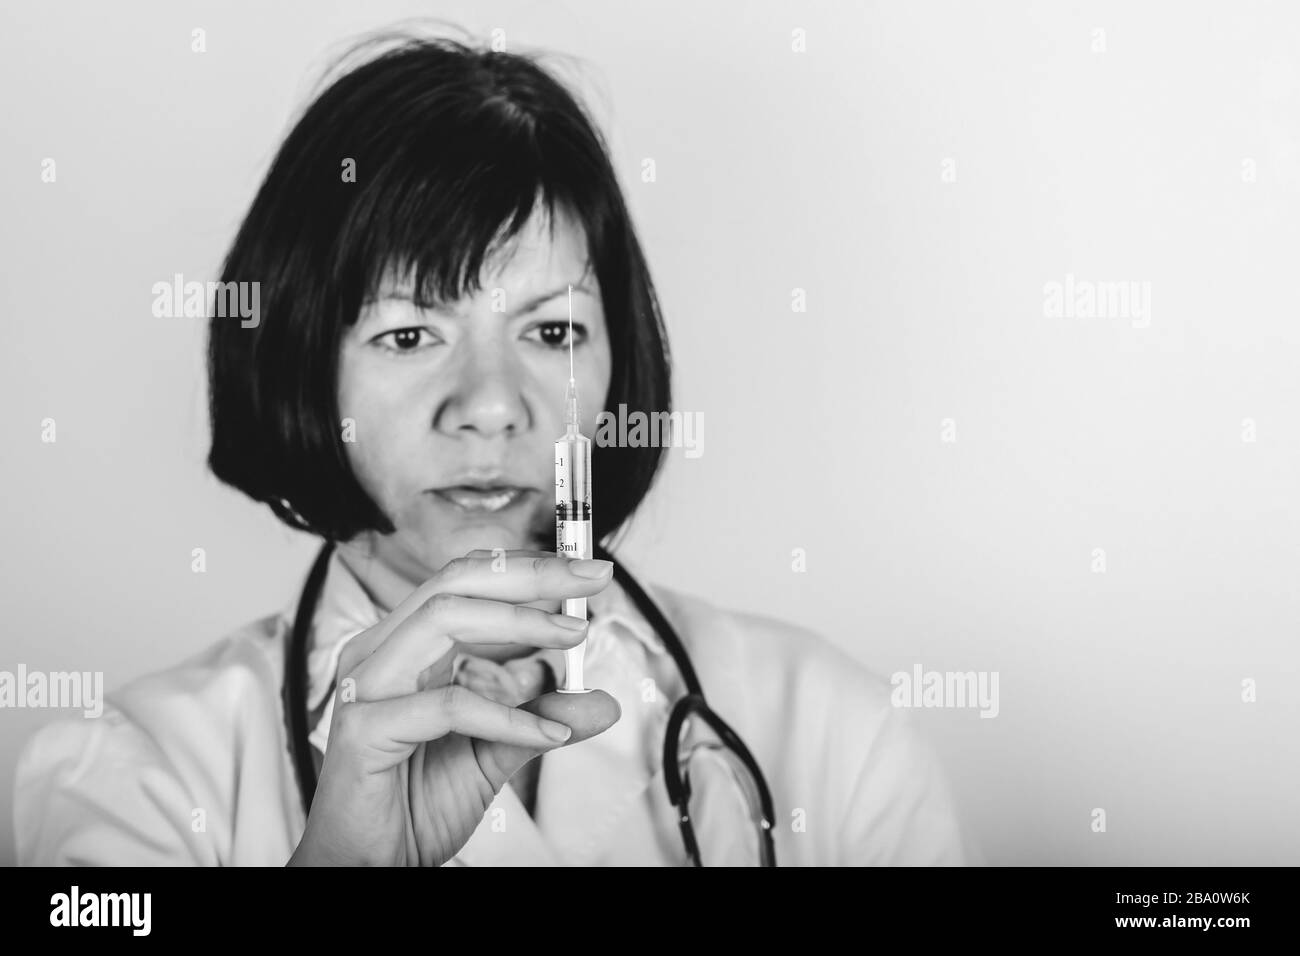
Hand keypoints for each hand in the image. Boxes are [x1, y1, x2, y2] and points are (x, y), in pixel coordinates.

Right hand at [287, 550, 620, 865]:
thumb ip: (544, 720)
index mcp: (406, 644)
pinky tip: (548, 733)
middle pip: (455, 582)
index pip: (466, 581)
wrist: (369, 864)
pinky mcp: (364, 729)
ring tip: (574, 638)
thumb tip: (603, 700)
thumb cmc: (414, 803)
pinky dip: (507, 715)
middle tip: (593, 578)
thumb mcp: (496, 752)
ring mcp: (368, 685)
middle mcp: (381, 651)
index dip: (528, 569)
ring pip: (443, 619)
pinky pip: (447, 705)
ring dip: (519, 623)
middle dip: (531, 574)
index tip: (588, 571)